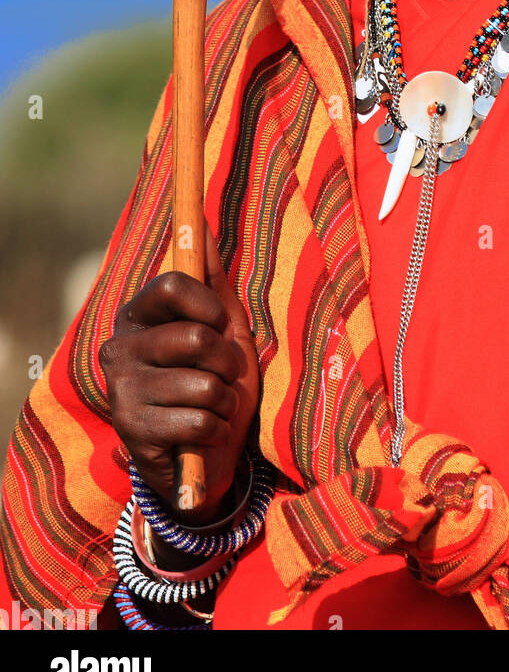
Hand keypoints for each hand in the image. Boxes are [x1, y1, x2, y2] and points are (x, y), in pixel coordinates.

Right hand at [99, 228, 258, 522]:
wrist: (207, 451)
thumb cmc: (216, 378)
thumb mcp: (222, 325)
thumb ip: (211, 276)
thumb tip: (201, 220)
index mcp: (137, 316)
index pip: (170, 283)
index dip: (208, 306)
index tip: (218, 325)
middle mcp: (118, 348)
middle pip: (195, 337)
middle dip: (228, 362)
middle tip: (223, 376)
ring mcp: (120, 391)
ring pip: (204, 384)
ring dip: (226, 400)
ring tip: (214, 407)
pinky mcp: (131, 431)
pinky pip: (199, 421)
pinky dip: (216, 429)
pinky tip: (202, 433)